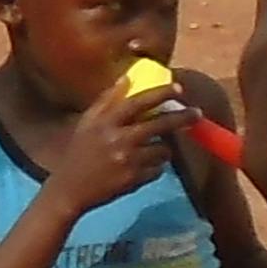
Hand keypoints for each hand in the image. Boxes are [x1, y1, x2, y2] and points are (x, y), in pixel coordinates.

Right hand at [58, 70, 184, 207]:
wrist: (69, 189)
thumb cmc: (79, 152)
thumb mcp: (88, 122)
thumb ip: (107, 100)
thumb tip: (128, 78)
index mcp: (106, 122)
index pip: (138, 102)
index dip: (161, 93)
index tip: (179, 88)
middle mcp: (119, 140)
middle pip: (159, 125)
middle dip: (182, 118)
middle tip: (197, 114)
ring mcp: (128, 161)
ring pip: (162, 150)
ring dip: (163, 148)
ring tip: (157, 149)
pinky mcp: (134, 180)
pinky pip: (157, 170)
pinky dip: (154, 167)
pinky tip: (143, 167)